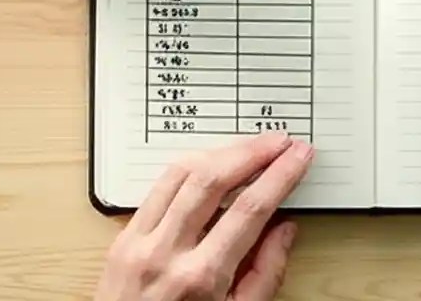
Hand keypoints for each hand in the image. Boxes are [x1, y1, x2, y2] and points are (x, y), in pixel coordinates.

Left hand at [95, 133, 312, 300]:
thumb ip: (265, 275)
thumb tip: (285, 229)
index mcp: (201, 279)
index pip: (250, 209)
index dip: (280, 175)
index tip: (298, 156)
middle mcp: (166, 254)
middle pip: (212, 179)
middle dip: (251, 152)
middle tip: (278, 141)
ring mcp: (138, 243)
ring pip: (180, 174)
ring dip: (219, 152)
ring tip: (249, 147)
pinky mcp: (121, 238)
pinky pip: (157, 189)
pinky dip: (187, 169)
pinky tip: (209, 164)